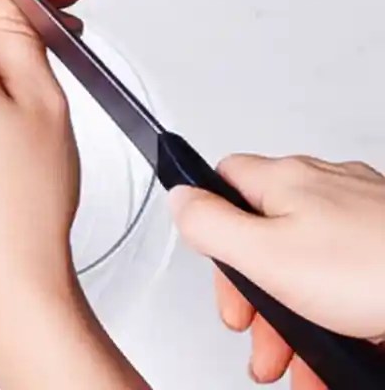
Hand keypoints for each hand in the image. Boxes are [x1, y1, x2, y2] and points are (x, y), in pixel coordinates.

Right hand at [170, 156, 384, 387]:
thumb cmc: (373, 272)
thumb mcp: (265, 255)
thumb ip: (209, 223)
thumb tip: (179, 198)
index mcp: (285, 180)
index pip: (223, 182)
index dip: (212, 231)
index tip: (224, 279)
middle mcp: (325, 191)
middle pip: (265, 237)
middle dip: (258, 297)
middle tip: (259, 335)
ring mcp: (364, 221)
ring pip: (309, 269)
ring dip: (296, 322)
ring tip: (300, 364)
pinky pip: (350, 286)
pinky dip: (339, 322)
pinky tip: (341, 355)